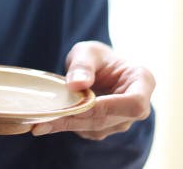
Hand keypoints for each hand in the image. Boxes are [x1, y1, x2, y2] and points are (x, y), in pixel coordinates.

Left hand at [32, 41, 154, 140]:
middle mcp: (137, 107)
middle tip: (45, 119)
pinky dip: (64, 126)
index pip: (133, 103)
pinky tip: (43, 122)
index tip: (83, 103)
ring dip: (67, 125)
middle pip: (109, 119)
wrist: (97, 68)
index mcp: (142, 82)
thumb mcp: (88, 51)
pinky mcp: (103, 129)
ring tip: (39, 122)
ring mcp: (120, 121)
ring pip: (94, 128)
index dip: (109, 107)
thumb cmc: (97, 56)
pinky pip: (84, 131)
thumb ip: (83, 65)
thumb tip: (76, 85)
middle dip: (77, 118)